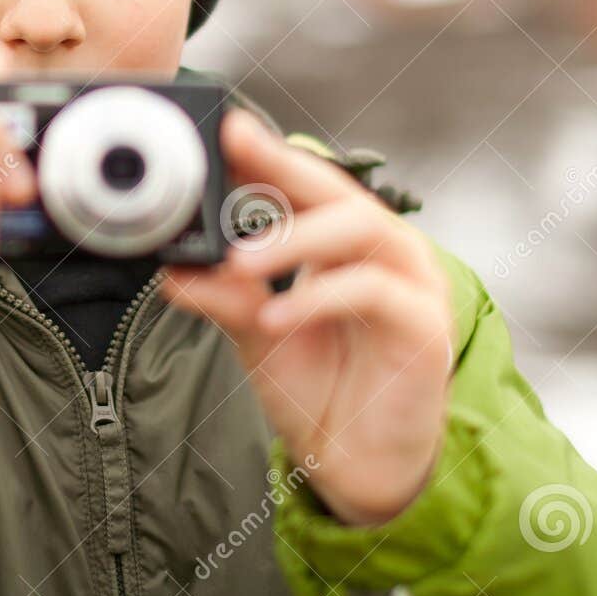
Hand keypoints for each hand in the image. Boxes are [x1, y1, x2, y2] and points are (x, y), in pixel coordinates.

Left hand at [159, 108, 455, 525]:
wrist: (354, 465)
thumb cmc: (316, 387)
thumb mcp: (255, 332)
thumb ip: (222, 295)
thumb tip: (171, 269)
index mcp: (343, 243)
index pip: (305, 184)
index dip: (267, 155)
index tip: (221, 130)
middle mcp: (383, 252)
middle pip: (337, 189)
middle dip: (283, 163)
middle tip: (232, 146)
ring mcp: (411, 285)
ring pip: (361, 227)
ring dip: (295, 237)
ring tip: (239, 260)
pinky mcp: (425, 328)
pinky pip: (374, 293)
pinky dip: (319, 298)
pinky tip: (275, 317)